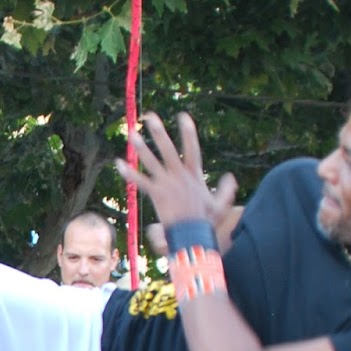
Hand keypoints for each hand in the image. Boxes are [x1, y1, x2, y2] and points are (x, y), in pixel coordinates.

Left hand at [115, 111, 237, 232]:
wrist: (192, 234)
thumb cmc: (206, 221)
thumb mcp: (219, 204)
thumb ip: (225, 189)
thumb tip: (231, 177)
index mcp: (194, 174)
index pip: (192, 148)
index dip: (188, 132)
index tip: (183, 115)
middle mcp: (179, 175)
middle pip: (168, 149)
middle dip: (159, 132)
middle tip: (150, 116)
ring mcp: (167, 183)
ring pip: (151, 161)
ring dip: (141, 147)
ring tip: (132, 133)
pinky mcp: (156, 194)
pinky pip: (140, 181)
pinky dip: (129, 173)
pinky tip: (118, 163)